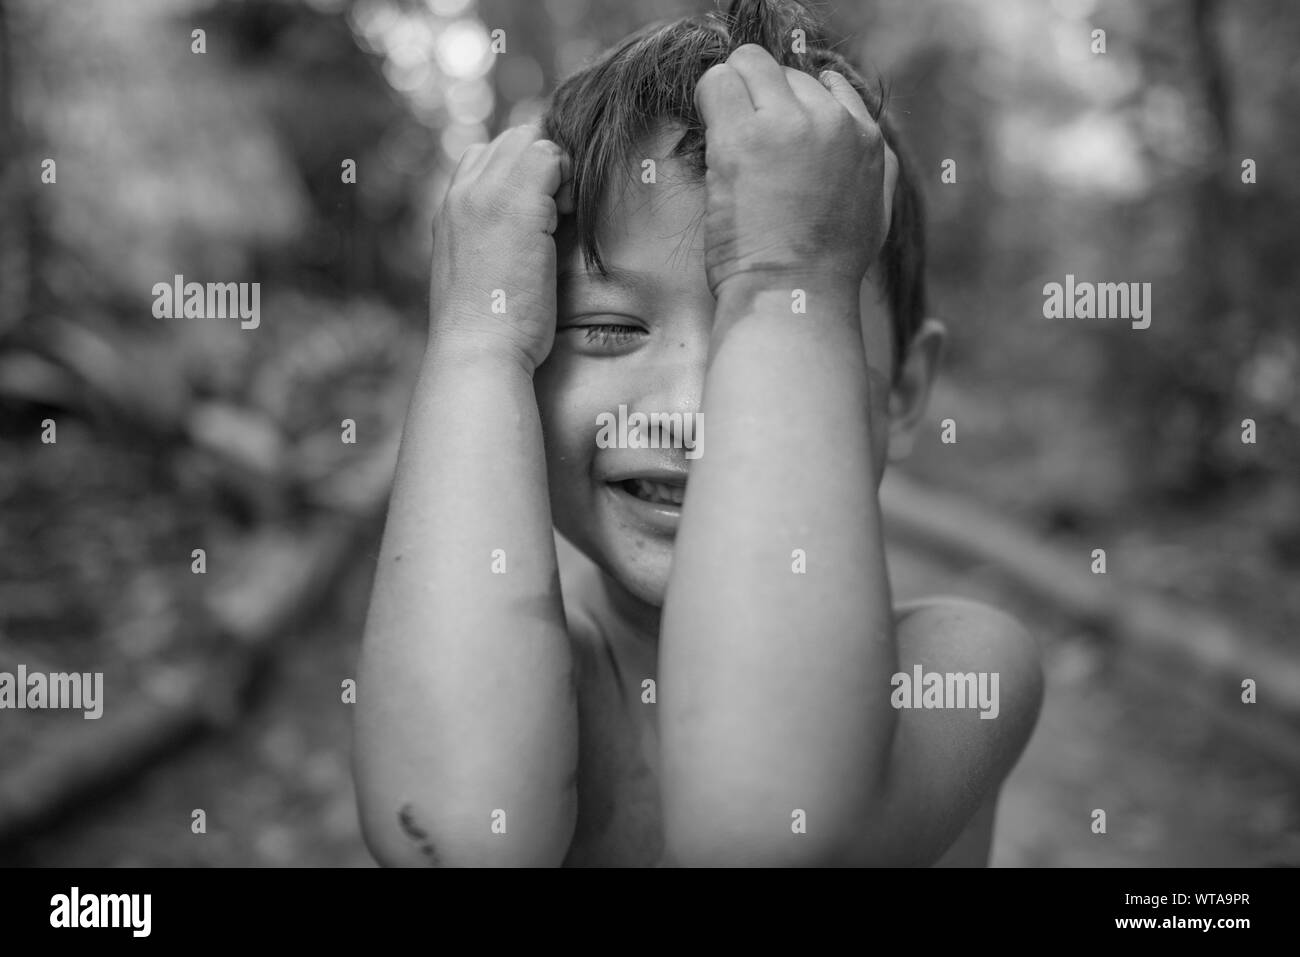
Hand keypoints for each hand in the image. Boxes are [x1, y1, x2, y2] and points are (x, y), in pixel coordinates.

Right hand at [428, 123, 572, 372]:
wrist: (480, 351)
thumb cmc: (489, 327)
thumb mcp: (481, 272)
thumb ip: (492, 239)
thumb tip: (529, 225)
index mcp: (450, 211)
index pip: (486, 157)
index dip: (520, 175)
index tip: (537, 216)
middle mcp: (461, 194)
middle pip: (510, 140)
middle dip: (541, 165)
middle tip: (556, 214)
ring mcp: (486, 195)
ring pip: (530, 139)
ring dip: (555, 171)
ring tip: (559, 217)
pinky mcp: (518, 205)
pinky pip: (551, 156)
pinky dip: (568, 181)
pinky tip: (566, 220)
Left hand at [693, 45, 896, 297]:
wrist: (794, 294)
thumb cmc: (826, 271)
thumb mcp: (877, 213)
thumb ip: (877, 168)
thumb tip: (864, 135)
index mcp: (866, 139)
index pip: (827, 86)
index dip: (794, 109)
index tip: (775, 137)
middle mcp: (832, 122)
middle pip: (786, 72)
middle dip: (761, 100)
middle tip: (745, 142)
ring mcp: (787, 124)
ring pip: (749, 62)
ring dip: (731, 92)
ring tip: (725, 133)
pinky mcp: (744, 135)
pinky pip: (716, 83)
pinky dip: (707, 101)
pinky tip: (711, 137)